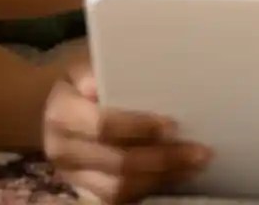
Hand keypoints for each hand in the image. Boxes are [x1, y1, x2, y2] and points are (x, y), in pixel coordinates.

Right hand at [44, 57, 210, 203]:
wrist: (59, 111)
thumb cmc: (84, 84)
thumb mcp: (87, 68)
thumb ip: (99, 71)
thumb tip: (104, 81)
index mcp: (62, 114)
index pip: (103, 126)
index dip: (139, 127)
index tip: (173, 125)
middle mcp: (62, 150)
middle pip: (117, 162)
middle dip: (162, 158)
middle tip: (199, 152)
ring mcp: (73, 176)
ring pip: (119, 188)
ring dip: (162, 178)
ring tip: (194, 165)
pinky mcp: (85, 192)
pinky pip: (119, 200)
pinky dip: (151, 189)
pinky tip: (176, 176)